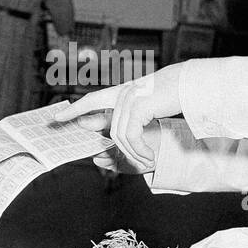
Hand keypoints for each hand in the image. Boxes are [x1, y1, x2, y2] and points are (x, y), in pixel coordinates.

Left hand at [56, 65, 184, 171]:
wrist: (190, 83)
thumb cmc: (171, 94)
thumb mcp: (148, 103)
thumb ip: (131, 112)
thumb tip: (118, 126)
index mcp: (122, 91)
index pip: (92, 100)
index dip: (74, 109)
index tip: (57, 117)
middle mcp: (122, 93)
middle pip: (112, 131)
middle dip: (124, 152)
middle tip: (141, 164)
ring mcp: (129, 99)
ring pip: (121, 136)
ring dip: (135, 154)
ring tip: (148, 161)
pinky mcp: (138, 106)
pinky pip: (131, 136)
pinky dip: (139, 150)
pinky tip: (150, 156)